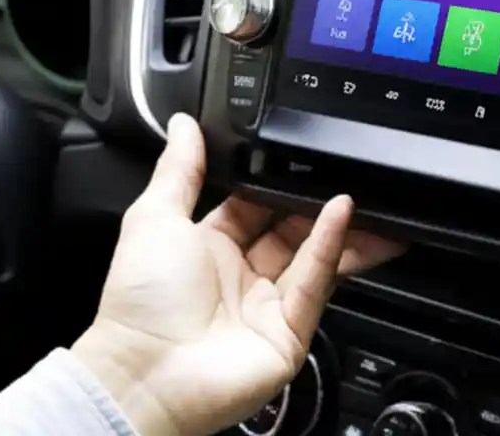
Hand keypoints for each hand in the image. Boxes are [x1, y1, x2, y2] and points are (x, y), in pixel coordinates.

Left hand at [72, 114, 404, 435]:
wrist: (145, 373)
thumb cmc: (139, 303)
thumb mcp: (154, 218)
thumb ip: (178, 170)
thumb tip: (184, 126)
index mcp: (207, 249)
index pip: (254, 206)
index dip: (277, 183)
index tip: (300, 157)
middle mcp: (240, 277)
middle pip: (291, 231)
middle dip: (314, 204)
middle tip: (338, 172)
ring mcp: (267, 306)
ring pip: (313, 256)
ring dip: (336, 225)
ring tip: (361, 194)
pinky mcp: (289, 331)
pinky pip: (316, 281)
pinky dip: (332, 246)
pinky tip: (342, 214)